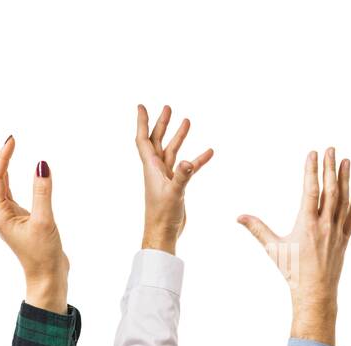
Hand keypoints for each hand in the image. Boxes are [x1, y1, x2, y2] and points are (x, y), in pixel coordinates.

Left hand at [0, 133, 68, 314]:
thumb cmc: (43, 254)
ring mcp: (4, 215)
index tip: (12, 139)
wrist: (46, 276)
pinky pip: (3, 191)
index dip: (2, 156)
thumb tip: (41, 164)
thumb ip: (42, 192)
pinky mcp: (14, 217)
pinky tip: (8, 165)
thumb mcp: (45, 222)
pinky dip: (3, 174)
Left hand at [135, 104, 213, 253]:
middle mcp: (157, 169)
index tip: (141, 106)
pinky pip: (188, 168)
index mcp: (151, 168)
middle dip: (161, 124)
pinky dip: (197, 160)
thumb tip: (188, 161)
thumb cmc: (163, 216)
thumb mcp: (174, 194)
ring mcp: (167, 177)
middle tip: (167, 108)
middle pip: (157, 141)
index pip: (144, 140)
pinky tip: (209, 152)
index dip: (142, 123)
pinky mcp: (176, 186)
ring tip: (187, 121)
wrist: (163, 234)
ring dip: (178, 137)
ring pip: (172, 151)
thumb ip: (182, 176)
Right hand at [238, 149, 350, 345]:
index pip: (311, 190)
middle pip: (330, 190)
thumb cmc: (292, 272)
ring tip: (347, 161)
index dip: (312, 171)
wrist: (315, 293)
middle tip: (332, 149)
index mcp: (307, 224)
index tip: (313, 153)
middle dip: (331, 168)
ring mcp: (337, 231)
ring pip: (344, 200)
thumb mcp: (273, 248)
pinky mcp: (345, 239)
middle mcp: (325, 225)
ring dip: (345, 179)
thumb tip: (239, 216)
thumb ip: (257, 229)